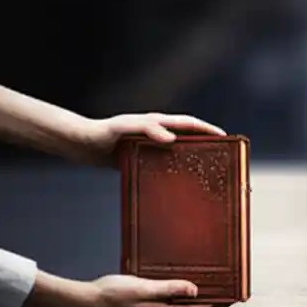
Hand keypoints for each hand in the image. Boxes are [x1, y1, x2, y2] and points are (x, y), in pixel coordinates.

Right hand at [20, 273, 225, 306]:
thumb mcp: (144, 289)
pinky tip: (180, 283)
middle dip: (212, 300)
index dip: (219, 304)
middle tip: (229, 289)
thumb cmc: (111, 296)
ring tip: (211, 284)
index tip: (235, 297)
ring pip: (181, 305)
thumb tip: (196, 291)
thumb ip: (170, 289)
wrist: (83, 304)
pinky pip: (168, 300)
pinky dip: (179, 292)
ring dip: (196, 296)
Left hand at [74, 112, 225, 165]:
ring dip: (193, 158)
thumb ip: (147, 129)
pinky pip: (164, 163)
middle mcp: (156, 133)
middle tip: (222, 156)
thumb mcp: (123, 128)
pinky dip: (175, 170)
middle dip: (206, 143)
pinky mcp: (141, 157)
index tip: (225, 138)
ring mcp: (149, 145)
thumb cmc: (100, 133)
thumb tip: (173, 139)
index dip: (208, 130)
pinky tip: (179, 184)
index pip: (189, 124)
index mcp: (157, 122)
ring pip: (178, 150)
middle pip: (188, 136)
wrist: (80, 143)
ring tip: (206, 172)